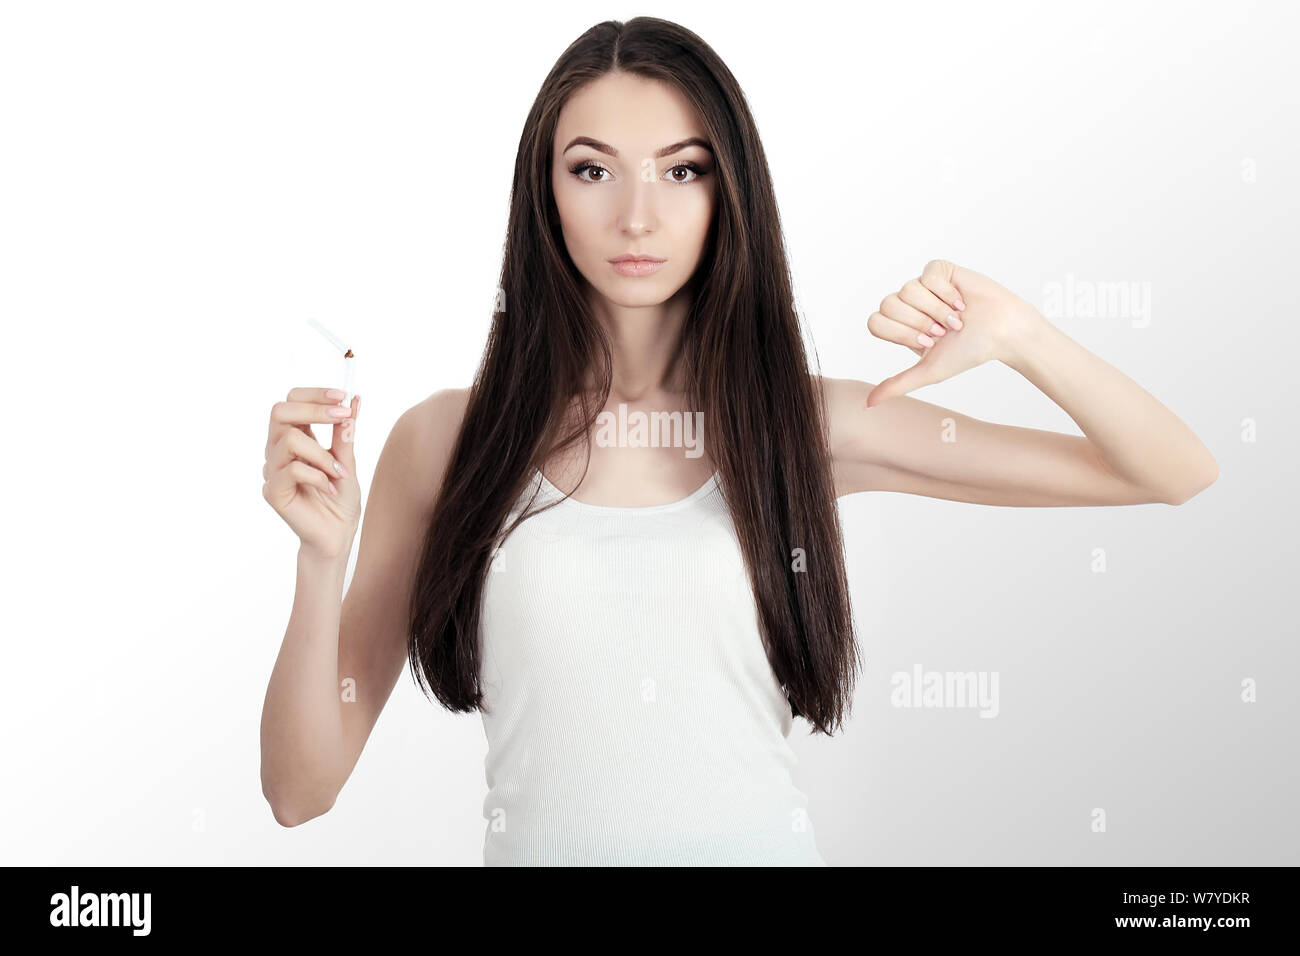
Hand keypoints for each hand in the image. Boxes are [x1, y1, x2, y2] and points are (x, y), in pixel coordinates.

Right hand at [262, 388, 361, 558]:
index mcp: (295, 438)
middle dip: (314, 409)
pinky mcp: (273, 491)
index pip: (292, 402)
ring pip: (290, 440)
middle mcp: (278, 450)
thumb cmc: (340, 498)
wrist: (338, 534)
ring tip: (340, 472)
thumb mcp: (347, 460)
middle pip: (280, 412)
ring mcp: (272, 470)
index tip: (343, 395)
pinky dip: (319, 476)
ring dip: (323, 454)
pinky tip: (330, 488)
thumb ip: (345, 433)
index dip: (314, 394)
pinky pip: (293, 470)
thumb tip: (353, 400)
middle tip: (343, 417)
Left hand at [863, 259, 1040, 407]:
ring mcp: (922, 286)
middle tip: (943, 331)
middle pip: (889, 304)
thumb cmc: (969, 352)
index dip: (901, 332)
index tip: (928, 342)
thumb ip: (897, 385)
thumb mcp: (929, 371)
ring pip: (908, 288)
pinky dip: (947, 293)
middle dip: (919, 321)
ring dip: (936, 309)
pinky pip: (928, 275)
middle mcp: (908, 305)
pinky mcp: (939, 270)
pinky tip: (961, 302)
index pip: (876, 322)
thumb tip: (867, 404)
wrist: (1002, 332)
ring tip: (956, 318)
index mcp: (900, 327)